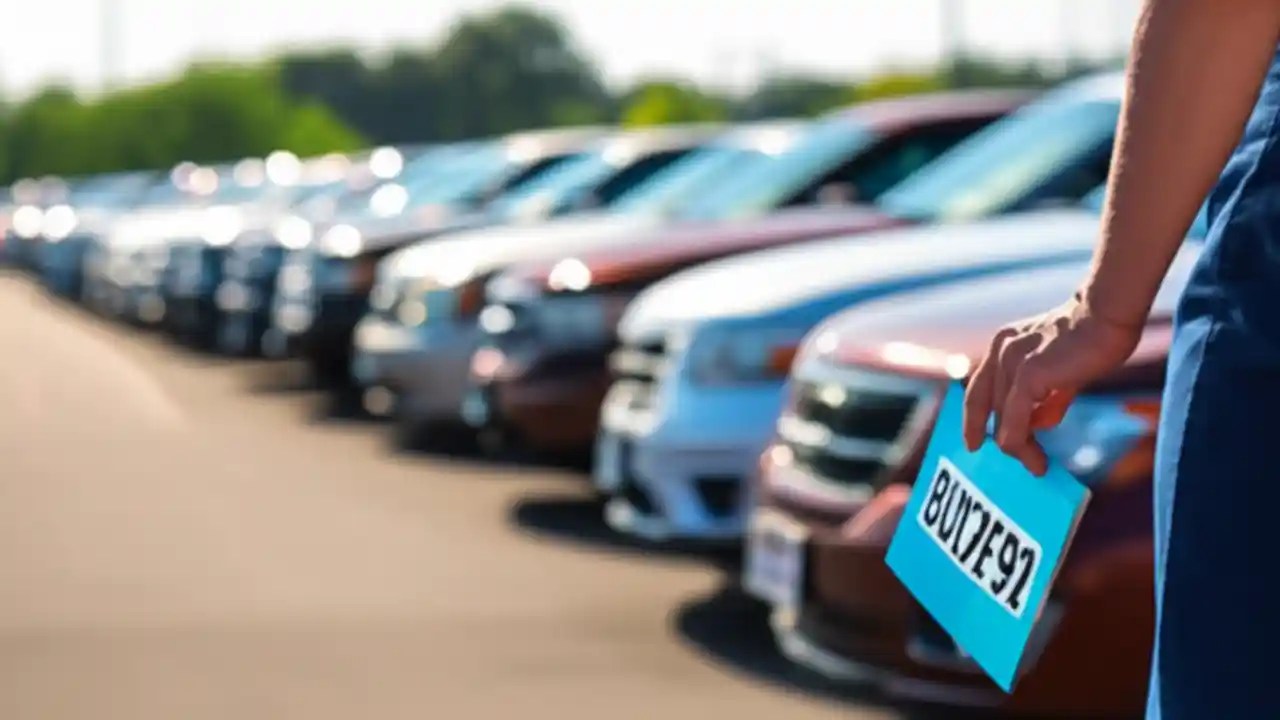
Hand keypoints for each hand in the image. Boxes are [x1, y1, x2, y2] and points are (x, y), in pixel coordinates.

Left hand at [962, 295, 1143, 475]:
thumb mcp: (1060, 371)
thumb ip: (1045, 396)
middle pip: (990, 408)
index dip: (974, 418)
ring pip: (1002, 419)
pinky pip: (1015, 421)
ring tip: (1038, 465)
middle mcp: (1000, 352)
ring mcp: (1010, 362)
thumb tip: (1039, 425)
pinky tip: (1037, 458)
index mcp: (1003, 345)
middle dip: (1005, 440)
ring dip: (1019, 448)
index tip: (973, 443)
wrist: (1106, 316)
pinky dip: (1021, 443)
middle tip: (1028, 462)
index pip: (978, 389)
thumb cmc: (1092, 338)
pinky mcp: (1027, 374)